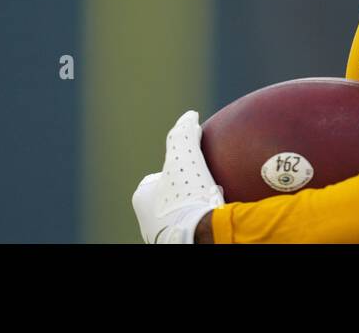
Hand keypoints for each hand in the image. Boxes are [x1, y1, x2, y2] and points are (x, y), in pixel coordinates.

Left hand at [132, 109, 224, 243]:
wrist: (198, 235)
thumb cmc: (187, 194)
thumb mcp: (184, 156)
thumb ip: (183, 134)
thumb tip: (189, 115)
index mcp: (142, 199)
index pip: (154, 179)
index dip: (172, 169)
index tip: (189, 165)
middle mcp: (147, 220)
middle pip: (167, 196)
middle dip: (183, 188)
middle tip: (204, 182)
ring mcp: (163, 236)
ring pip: (179, 214)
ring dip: (193, 205)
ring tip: (214, 198)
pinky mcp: (180, 244)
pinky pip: (191, 227)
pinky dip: (201, 220)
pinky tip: (217, 213)